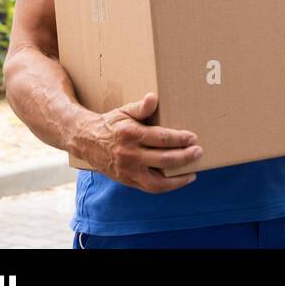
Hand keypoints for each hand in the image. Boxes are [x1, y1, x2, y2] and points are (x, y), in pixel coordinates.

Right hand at [73, 92, 201, 192]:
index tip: (193, 138)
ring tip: (192, 172)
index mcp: (130, 134)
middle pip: (163, 159)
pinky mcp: (127, 180)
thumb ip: (141, 107)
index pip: (160, 138)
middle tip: (198, 151)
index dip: (179, 139)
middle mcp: (128, 155)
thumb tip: (153, 98)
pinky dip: (167, 186)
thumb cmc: (111, 123)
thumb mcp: (124, 111)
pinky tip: (180, 180)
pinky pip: (150, 187)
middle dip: (184, 157)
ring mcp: (127, 170)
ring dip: (178, 178)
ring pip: (157, 181)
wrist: (86, 141)